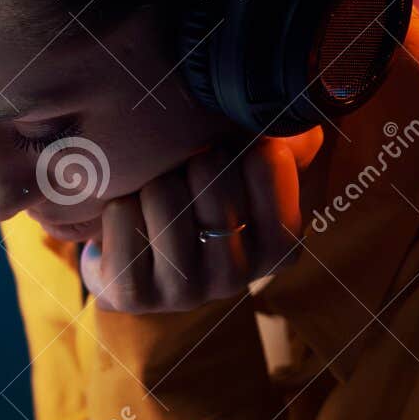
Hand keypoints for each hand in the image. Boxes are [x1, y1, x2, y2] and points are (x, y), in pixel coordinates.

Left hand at [80, 130, 323, 313]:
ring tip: (156, 198)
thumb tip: (298, 124)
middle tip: (185, 173)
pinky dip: (120, 203)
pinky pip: (123, 215)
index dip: (241, 143)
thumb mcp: (249, 171)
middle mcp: (236, 279)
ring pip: (163, 195)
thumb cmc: (199, 201)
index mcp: (279, 248)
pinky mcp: (135, 294)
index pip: (267, 163)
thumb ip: (287, 142)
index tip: (229, 154)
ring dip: (152, 182)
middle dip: (191, 159)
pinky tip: (129, 220)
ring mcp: (185, 292)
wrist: (135, 254)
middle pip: (210, 176)